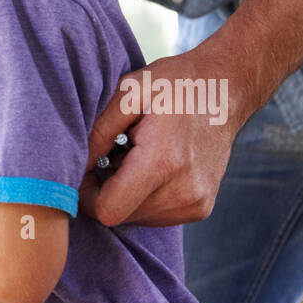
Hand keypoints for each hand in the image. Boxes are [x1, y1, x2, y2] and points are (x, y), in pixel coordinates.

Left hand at [79, 43, 244, 226]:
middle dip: (106, 190)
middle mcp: (183, 192)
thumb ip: (98, 132)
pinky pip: (157, 215)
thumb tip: (76, 167)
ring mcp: (196, 204)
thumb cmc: (175, 84)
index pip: (108, 210)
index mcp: (162, 163)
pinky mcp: (201, 208)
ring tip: (133, 156)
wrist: (227, 88)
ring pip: (137, 218)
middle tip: (112, 154)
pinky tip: (151, 166)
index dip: (86, 195)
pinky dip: (145, 196)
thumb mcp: (129, 92)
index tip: (85, 170)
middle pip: (121, 215)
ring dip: (125, 194)